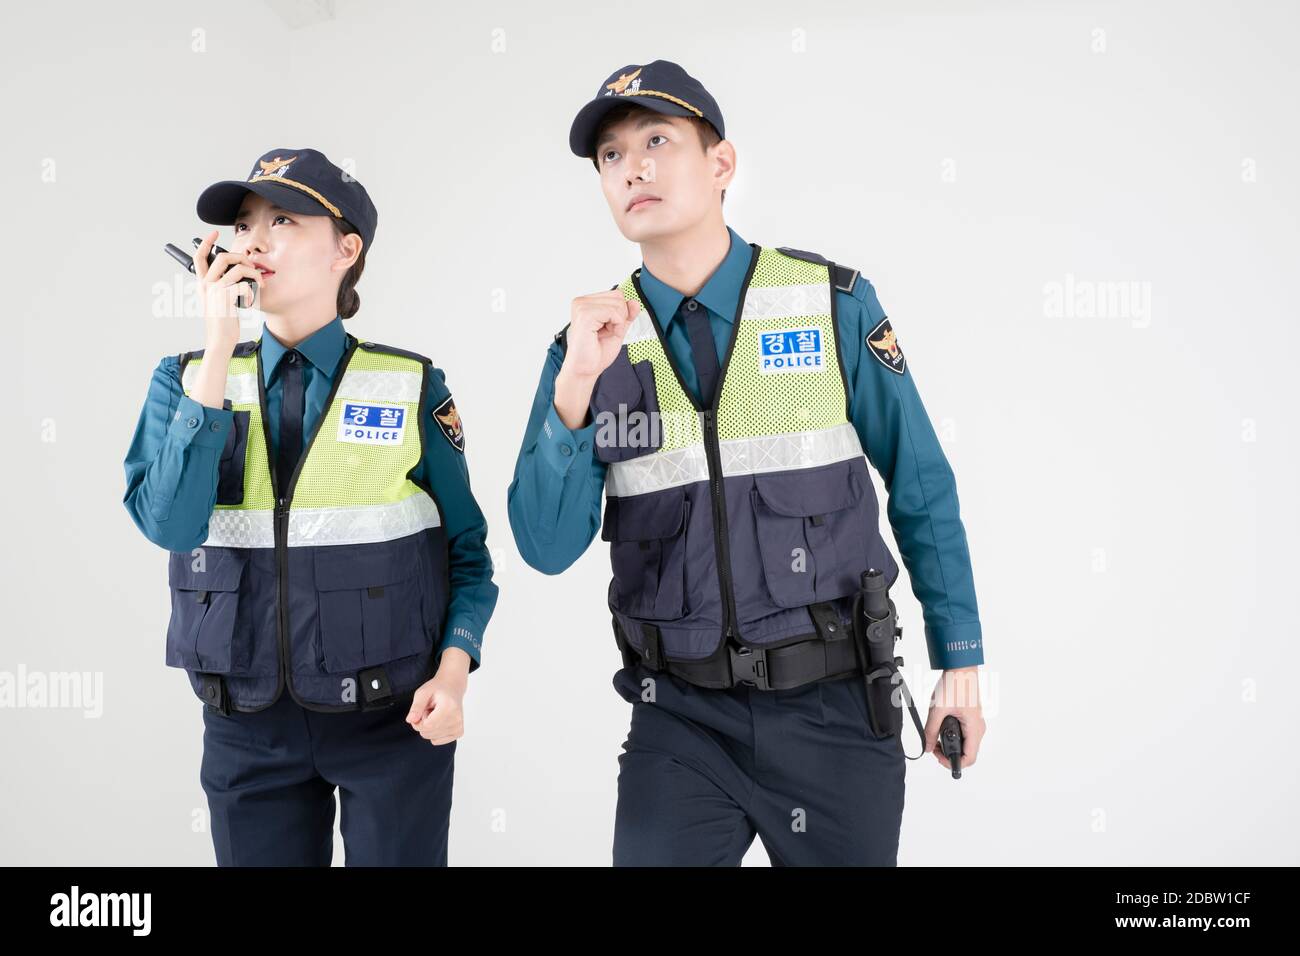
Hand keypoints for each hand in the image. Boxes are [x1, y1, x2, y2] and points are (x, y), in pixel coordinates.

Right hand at [193, 228, 260, 348]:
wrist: (219, 340)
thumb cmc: (222, 322)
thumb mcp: (218, 302)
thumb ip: (223, 287)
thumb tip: (239, 274)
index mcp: (203, 284)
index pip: (199, 258)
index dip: (205, 243)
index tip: (214, 233)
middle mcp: (206, 284)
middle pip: (223, 257)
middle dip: (242, 257)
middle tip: (252, 267)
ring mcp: (215, 290)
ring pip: (238, 269)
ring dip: (254, 274)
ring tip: (260, 284)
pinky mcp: (225, 297)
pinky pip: (245, 285)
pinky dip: (253, 291)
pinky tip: (251, 301)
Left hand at [405, 651, 469, 745]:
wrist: (453, 687)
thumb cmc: (437, 689)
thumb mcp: (423, 692)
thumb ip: (416, 707)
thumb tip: (410, 720)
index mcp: (449, 707)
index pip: (427, 726)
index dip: (418, 721)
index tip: (421, 710)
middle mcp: (457, 719)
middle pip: (428, 733)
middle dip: (423, 723)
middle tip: (430, 710)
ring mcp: (459, 727)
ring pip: (431, 738)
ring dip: (428, 727)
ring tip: (435, 714)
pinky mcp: (459, 732)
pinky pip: (437, 741)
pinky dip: (434, 732)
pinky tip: (439, 720)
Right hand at [562, 290, 639, 379]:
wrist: (586, 369)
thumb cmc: (596, 352)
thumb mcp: (618, 329)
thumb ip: (627, 314)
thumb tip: (635, 302)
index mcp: (587, 302)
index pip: (617, 294)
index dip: (621, 313)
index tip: (609, 328)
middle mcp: (581, 302)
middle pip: (618, 296)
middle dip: (620, 318)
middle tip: (607, 333)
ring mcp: (582, 307)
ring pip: (618, 304)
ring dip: (618, 323)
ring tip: (604, 334)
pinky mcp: (585, 315)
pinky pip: (613, 312)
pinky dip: (616, 325)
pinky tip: (605, 334)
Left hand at [922, 666, 984, 770]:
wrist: (961, 666)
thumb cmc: (955, 683)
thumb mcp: (938, 709)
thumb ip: (930, 730)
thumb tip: (926, 747)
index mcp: (974, 728)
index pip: (969, 758)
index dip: (953, 763)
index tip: (938, 757)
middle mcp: (978, 727)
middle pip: (967, 752)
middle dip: (949, 752)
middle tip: (933, 745)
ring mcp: (975, 722)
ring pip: (965, 742)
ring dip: (950, 743)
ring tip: (935, 735)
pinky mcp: (971, 716)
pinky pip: (964, 732)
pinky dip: (952, 733)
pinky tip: (941, 725)